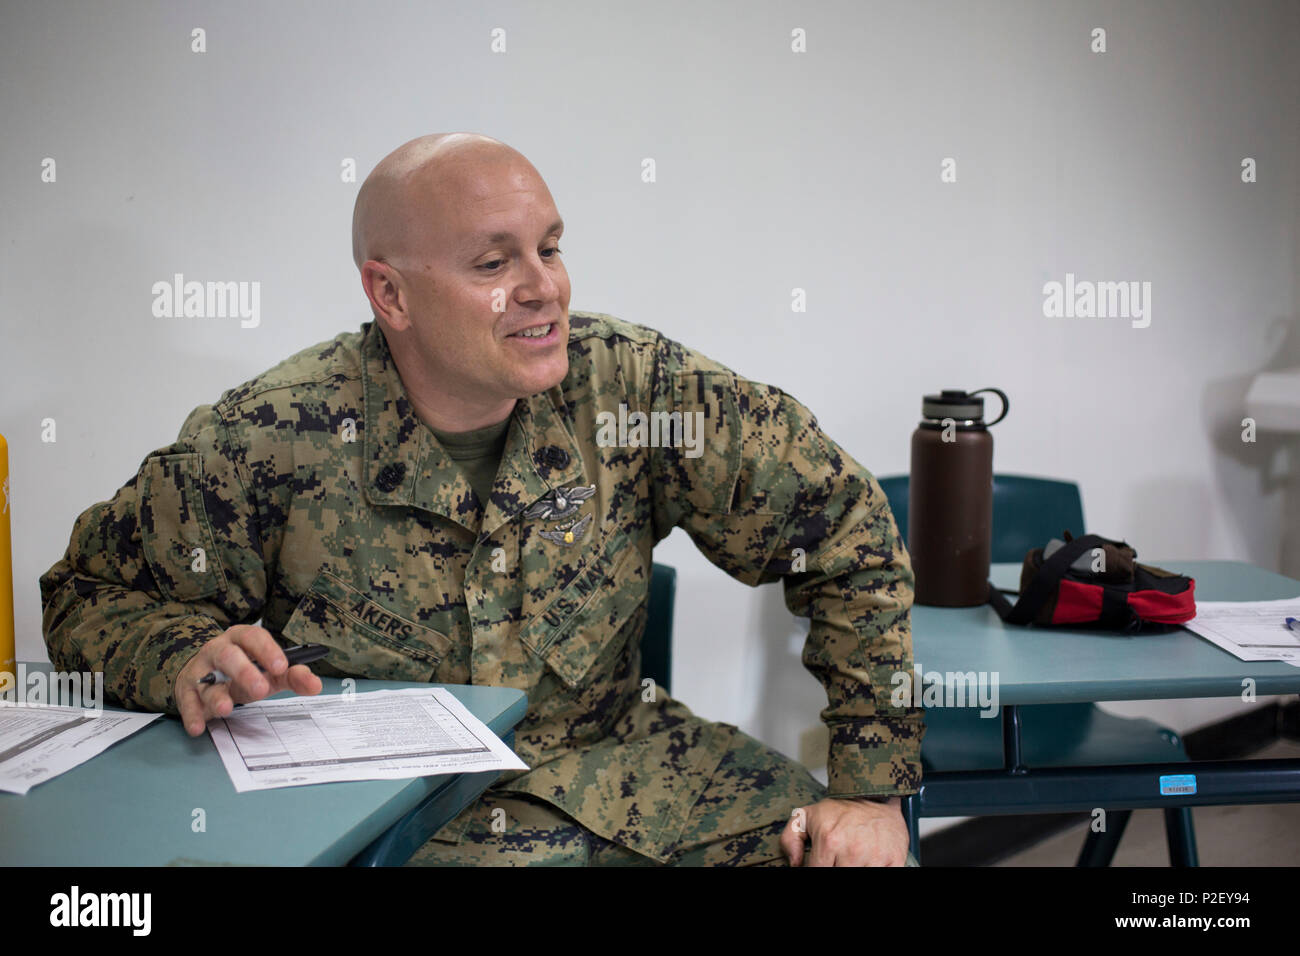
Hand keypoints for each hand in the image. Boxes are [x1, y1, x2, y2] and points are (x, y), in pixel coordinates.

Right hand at [173, 624, 322, 735]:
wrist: (203, 672)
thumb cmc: (243, 669)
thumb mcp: (269, 671)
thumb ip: (293, 676)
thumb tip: (315, 685)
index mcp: (241, 639)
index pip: (253, 637)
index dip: (267, 650)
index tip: (282, 666)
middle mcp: (218, 651)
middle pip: (228, 656)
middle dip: (244, 671)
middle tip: (261, 688)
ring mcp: (200, 670)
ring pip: (206, 680)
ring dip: (216, 696)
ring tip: (227, 709)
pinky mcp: (186, 691)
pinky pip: (188, 702)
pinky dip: (192, 715)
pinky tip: (198, 727)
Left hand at [779, 796, 909, 866]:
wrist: (876, 795)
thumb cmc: (841, 808)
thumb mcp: (807, 816)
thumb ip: (790, 838)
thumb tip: (794, 864)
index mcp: (829, 841)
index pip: (817, 873)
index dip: (818, 869)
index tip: (823, 863)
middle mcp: (852, 851)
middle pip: (838, 876)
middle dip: (836, 868)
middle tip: (838, 859)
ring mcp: (875, 857)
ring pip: (860, 878)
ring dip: (855, 870)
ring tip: (853, 860)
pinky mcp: (895, 860)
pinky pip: (884, 876)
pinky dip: (874, 871)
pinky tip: (868, 863)